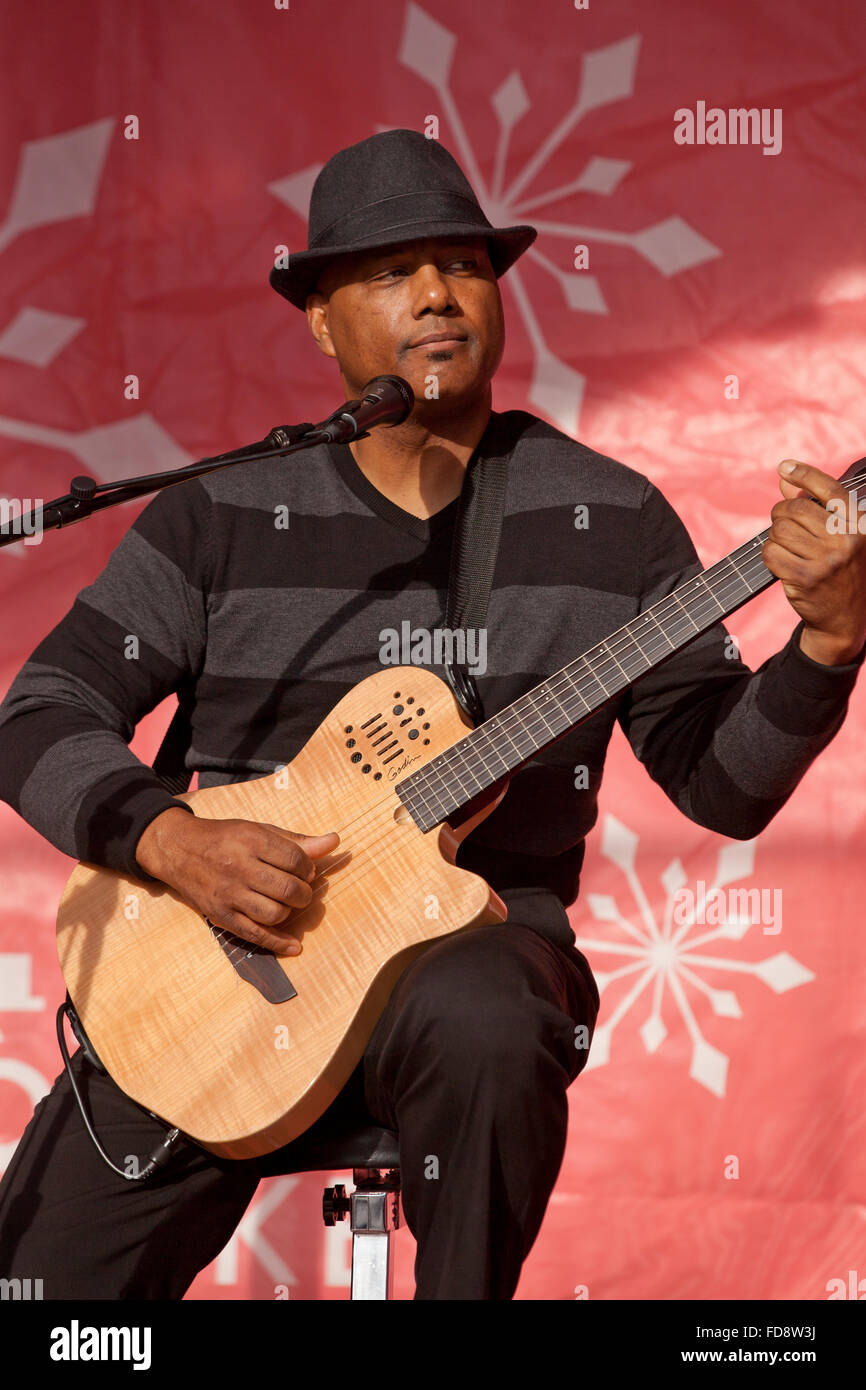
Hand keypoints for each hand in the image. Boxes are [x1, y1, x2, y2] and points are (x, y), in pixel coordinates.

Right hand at [135, 807, 339, 954]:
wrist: (180, 850)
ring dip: (290, 911)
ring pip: (276, 913)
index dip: (308, 868)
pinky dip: (279, 943)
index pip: (296, 859)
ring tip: (286, 903)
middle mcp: (240, 868)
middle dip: (304, 892)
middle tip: (299, 889)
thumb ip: (297, 840)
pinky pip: (256, 936)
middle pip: (289, 889)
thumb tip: (334, 841)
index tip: (305, 870)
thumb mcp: (259, 831)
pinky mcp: (221, 916)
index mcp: (251, 841)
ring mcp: (229, 894)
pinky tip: (295, 946)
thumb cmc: (226, 839)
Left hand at [762, 460, 865, 665]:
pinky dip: (769, 556)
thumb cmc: (839, 572)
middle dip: (782, 516)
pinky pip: (770, 553)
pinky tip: (782, 563)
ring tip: (788, 549)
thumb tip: (785, 481)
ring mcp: (827, 560)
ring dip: (776, 538)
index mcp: (861, 525)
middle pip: (795, 509)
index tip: (784, 467)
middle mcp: (847, 540)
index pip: (830, 490)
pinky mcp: (805, 578)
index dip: (804, 475)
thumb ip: (816, 507)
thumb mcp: (839, 538)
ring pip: (779, 530)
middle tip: (786, 529)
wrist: (844, 619)